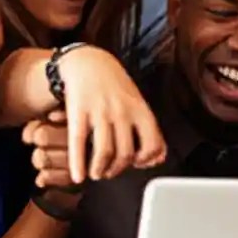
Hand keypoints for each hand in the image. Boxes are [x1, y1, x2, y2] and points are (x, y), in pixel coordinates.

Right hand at [56, 47, 166, 182]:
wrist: (88, 62)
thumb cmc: (114, 86)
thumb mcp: (137, 103)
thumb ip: (149, 130)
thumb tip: (159, 159)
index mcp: (140, 110)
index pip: (153, 144)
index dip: (147, 160)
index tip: (138, 164)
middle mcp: (122, 111)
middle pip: (126, 153)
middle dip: (118, 169)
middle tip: (110, 173)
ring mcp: (100, 111)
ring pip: (104, 152)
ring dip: (100, 170)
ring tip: (97, 173)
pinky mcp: (78, 111)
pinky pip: (79, 143)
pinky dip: (78, 164)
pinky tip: (78, 175)